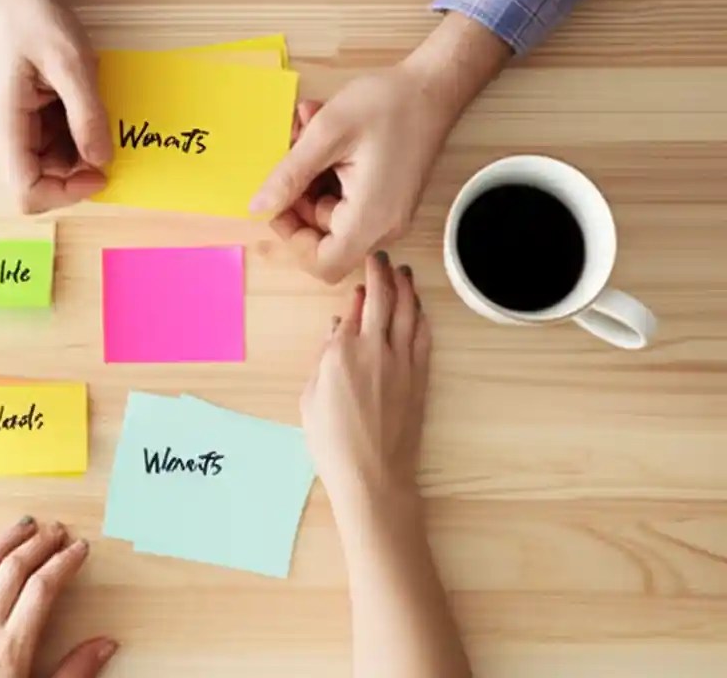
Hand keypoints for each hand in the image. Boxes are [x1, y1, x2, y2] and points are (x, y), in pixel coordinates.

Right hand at [0, 0, 111, 213]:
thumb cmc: (28, 20)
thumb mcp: (70, 62)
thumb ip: (87, 115)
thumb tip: (101, 160)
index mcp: (4, 127)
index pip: (27, 193)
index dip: (66, 193)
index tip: (99, 173)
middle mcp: (1, 137)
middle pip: (40, 183)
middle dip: (77, 171)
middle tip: (104, 137)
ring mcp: (9, 131)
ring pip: (48, 166)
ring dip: (77, 151)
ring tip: (90, 110)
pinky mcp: (21, 123)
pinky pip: (50, 145)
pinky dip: (72, 135)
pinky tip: (79, 105)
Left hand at [0, 517, 116, 677]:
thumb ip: (74, 671)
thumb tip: (106, 644)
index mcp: (12, 648)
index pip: (42, 588)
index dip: (64, 562)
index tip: (78, 549)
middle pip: (13, 568)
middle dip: (39, 544)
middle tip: (57, 531)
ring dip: (5, 538)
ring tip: (25, 525)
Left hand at [251, 13, 509, 283]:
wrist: (433, 86)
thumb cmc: (388, 103)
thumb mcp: (326, 133)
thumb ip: (289, 175)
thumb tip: (257, 207)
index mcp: (371, 218)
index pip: (324, 263)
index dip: (293, 242)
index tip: (279, 204)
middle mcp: (383, 226)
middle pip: (323, 240)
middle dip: (298, 199)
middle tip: (288, 154)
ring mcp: (386, 214)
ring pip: (329, 216)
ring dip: (308, 179)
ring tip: (304, 132)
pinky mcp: (385, 199)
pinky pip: (344, 201)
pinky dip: (325, 174)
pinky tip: (320, 137)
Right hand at [301, 252, 431, 507]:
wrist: (372, 474)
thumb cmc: (332, 443)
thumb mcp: (310, 399)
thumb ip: (323, 359)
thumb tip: (336, 330)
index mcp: (340, 353)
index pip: (353, 310)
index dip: (358, 291)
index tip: (359, 280)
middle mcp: (373, 349)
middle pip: (383, 300)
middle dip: (382, 274)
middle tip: (381, 258)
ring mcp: (401, 363)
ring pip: (408, 313)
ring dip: (406, 288)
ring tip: (403, 272)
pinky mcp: (419, 378)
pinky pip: (422, 337)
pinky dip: (420, 317)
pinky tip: (418, 307)